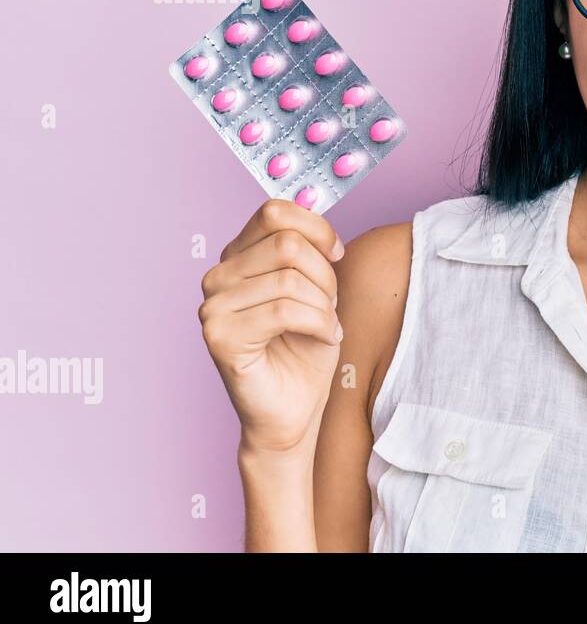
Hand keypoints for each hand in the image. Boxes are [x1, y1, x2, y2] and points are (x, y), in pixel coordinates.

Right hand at [198, 199, 345, 457]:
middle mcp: (217, 277)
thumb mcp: (315, 287)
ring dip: (324, 306)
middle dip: (324, 276)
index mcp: (237, 258)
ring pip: (290, 279)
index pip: (274, 212)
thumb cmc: (305, 350)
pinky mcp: (219, 337)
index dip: (317, 228)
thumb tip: (315, 214)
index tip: (337, 255)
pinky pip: (285, 311)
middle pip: (287, 245)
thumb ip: (308, 250)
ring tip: (325, 327)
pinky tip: (323, 339)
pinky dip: (320, 325)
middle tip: (329, 306)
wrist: (293, 411)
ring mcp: (212, 307)